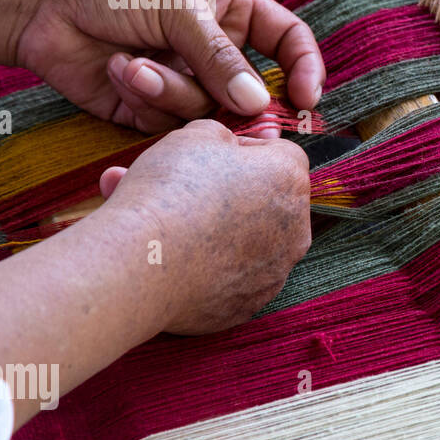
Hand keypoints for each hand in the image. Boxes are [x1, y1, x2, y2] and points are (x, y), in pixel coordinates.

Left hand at [0, 0, 324, 134]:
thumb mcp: (178, 7)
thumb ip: (221, 58)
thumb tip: (258, 105)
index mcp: (232, 12)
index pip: (288, 42)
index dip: (304, 69)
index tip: (305, 99)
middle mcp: (213, 50)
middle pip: (251, 92)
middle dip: (235, 102)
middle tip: (232, 112)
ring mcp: (182, 80)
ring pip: (207, 112)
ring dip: (170, 92)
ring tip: (132, 65)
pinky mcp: (148, 108)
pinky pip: (167, 123)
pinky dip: (144, 100)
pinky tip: (117, 72)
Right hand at [96, 119, 311, 333]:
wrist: (144, 260)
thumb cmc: (172, 190)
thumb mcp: (195, 135)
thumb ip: (221, 135)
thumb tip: (227, 147)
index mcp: (290, 179)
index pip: (280, 154)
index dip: (243, 150)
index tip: (209, 155)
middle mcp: (295, 228)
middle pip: (263, 200)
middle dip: (225, 192)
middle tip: (180, 188)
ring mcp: (275, 271)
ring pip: (243, 241)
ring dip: (210, 228)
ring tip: (162, 221)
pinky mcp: (249, 304)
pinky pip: (229, 277)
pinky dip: (205, 267)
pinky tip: (170, 257)